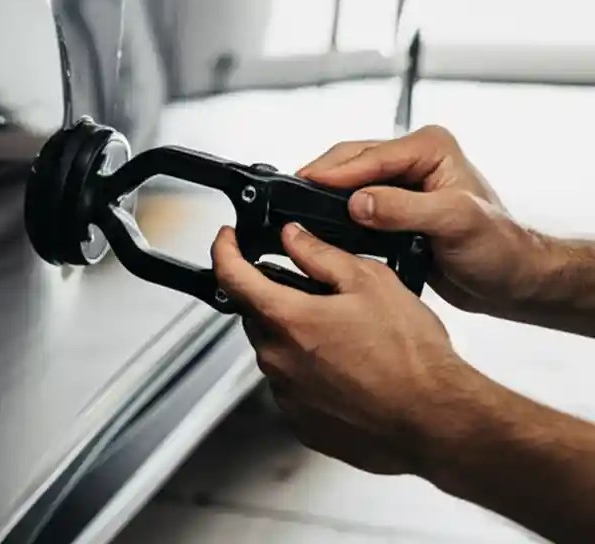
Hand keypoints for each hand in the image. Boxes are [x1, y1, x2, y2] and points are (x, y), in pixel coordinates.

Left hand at [212, 223, 482, 475]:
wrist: (437, 421)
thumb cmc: (412, 357)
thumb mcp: (370, 283)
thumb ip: (320, 255)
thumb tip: (293, 238)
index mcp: (287, 320)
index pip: (231, 278)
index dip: (224, 251)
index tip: (226, 240)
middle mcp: (278, 360)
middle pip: (255, 316)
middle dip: (274, 297)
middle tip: (315, 293)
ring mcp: (287, 396)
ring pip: (275, 353)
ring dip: (296, 338)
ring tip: (346, 338)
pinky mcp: (302, 424)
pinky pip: (293, 388)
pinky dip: (309, 373)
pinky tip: (348, 371)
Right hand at [297, 125, 551, 314]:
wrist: (511, 281)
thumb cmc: (498, 249)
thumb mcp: (454, 223)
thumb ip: (404, 209)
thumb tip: (358, 202)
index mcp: (430, 148)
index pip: (369, 155)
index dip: (333, 173)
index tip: (302, 186)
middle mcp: (414, 158)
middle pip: (350, 160)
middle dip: (321, 179)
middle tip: (288, 199)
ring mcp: (402, 181)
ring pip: (348, 180)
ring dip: (324, 194)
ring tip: (295, 211)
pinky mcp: (394, 205)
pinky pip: (353, 201)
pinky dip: (334, 211)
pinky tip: (319, 224)